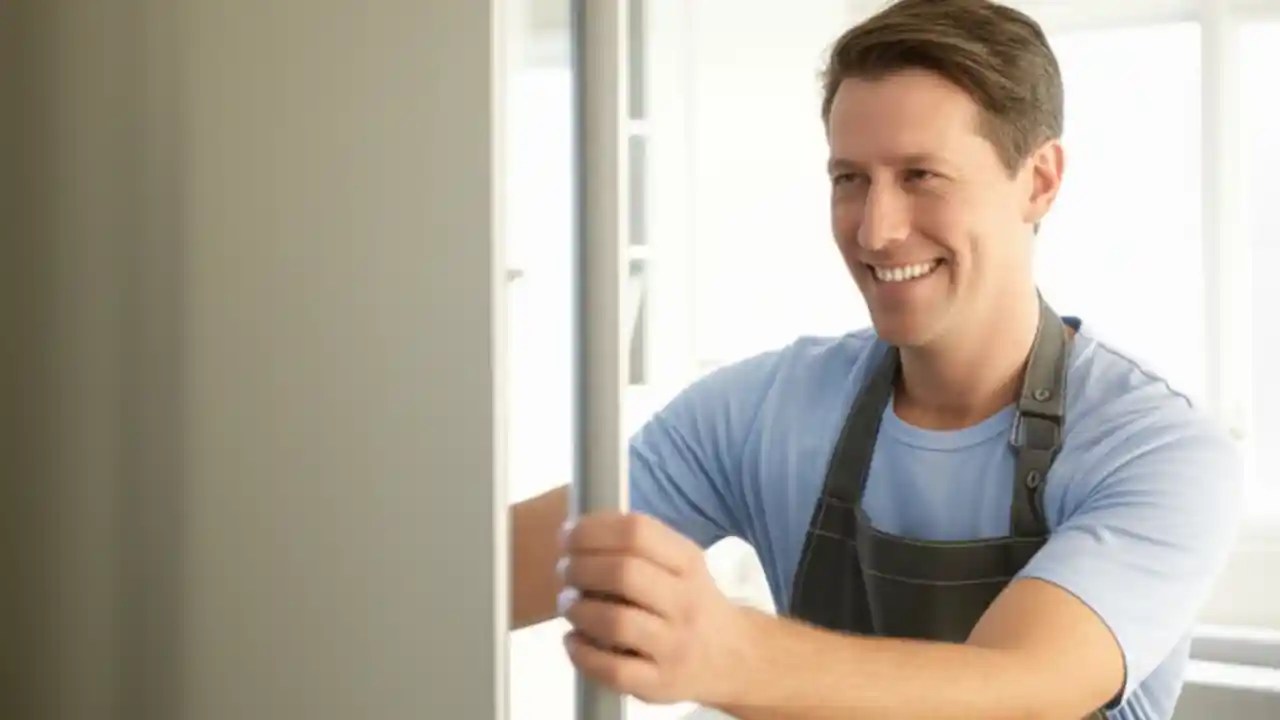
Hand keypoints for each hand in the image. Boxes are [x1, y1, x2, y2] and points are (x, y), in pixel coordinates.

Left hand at [557, 512, 749, 705]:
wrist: (733, 657)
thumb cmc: (689, 602)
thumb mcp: (682, 564)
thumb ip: (639, 546)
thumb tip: (576, 533)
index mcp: (689, 563)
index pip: (637, 532)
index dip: (592, 530)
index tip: (567, 534)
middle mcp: (686, 603)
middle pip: (623, 573)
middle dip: (580, 567)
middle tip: (565, 570)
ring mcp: (674, 647)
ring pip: (615, 622)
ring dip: (578, 608)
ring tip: (568, 603)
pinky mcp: (660, 684)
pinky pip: (612, 670)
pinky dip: (581, 652)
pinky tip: (573, 639)